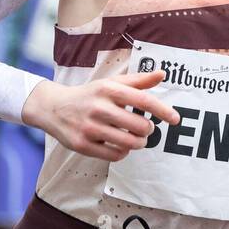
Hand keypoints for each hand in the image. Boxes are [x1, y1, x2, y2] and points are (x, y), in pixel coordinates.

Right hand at [21, 70, 178, 162]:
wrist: (53, 107)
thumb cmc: (90, 95)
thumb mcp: (111, 83)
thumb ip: (138, 81)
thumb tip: (162, 74)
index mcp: (109, 89)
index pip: (143, 100)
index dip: (162, 110)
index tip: (175, 119)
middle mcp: (99, 107)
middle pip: (139, 126)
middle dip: (148, 130)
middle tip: (145, 129)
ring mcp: (89, 127)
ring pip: (129, 143)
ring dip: (139, 143)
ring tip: (137, 139)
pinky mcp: (82, 144)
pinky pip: (114, 155)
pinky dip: (123, 152)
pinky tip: (121, 146)